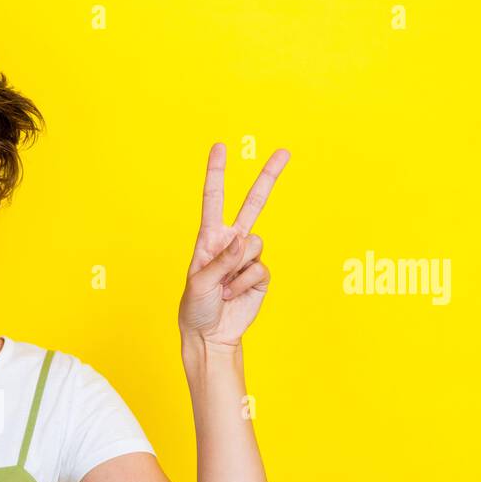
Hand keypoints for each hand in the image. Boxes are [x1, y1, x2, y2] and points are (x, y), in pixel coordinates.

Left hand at [178, 143, 289, 346]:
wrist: (210, 334)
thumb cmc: (196, 307)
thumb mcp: (199, 282)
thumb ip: (221, 260)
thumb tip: (244, 238)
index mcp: (209, 238)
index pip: (213, 201)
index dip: (216, 174)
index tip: (220, 147)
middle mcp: (230, 243)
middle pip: (253, 205)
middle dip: (268, 178)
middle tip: (284, 151)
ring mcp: (247, 258)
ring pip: (255, 244)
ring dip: (238, 268)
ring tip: (223, 288)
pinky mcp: (261, 275)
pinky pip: (260, 269)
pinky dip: (245, 284)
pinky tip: (234, 295)